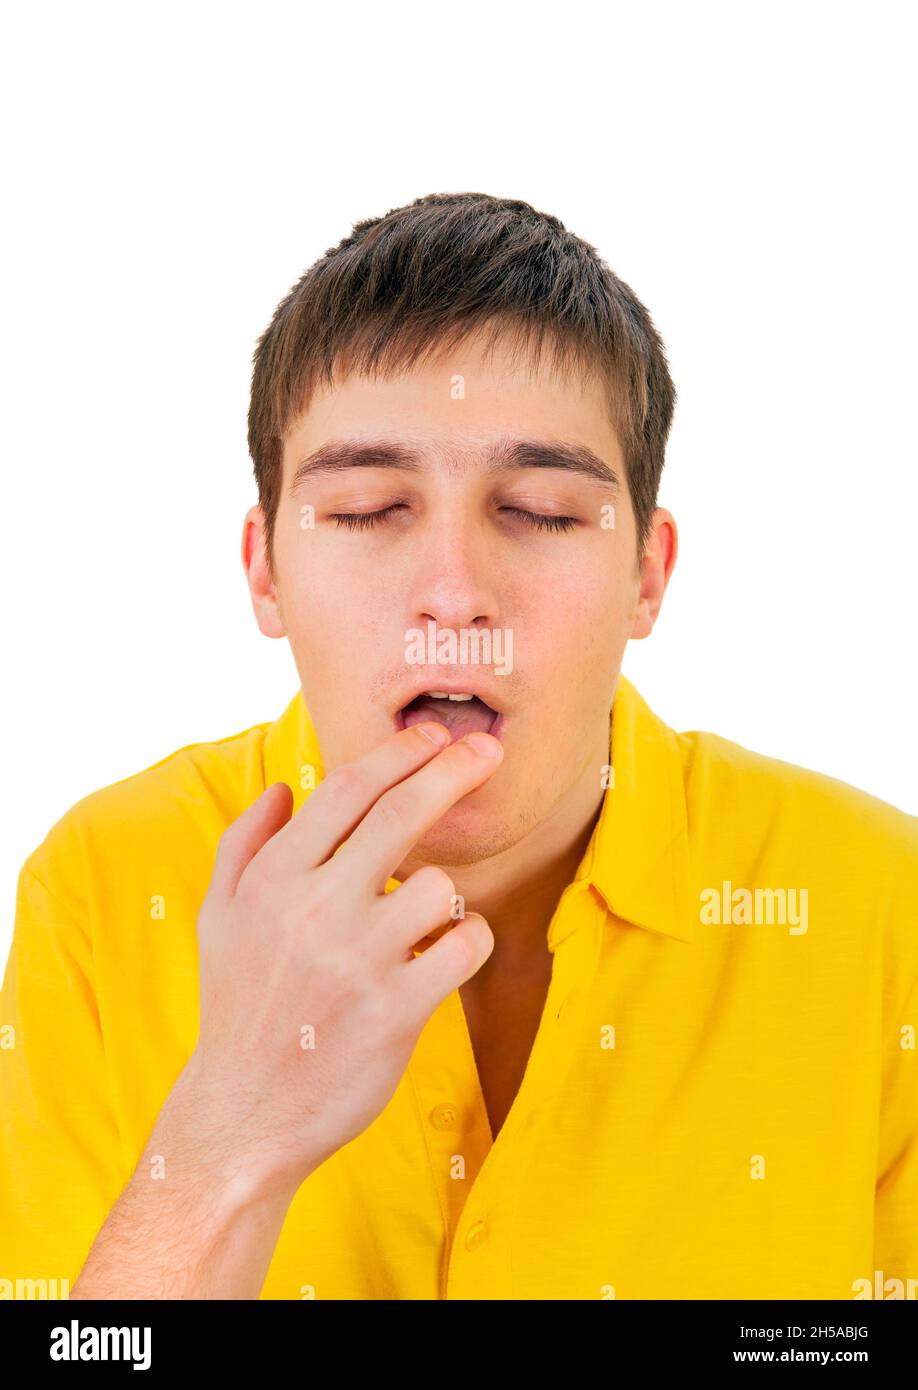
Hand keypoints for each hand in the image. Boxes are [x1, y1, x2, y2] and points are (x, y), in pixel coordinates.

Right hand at [184, 721, 502, 1195]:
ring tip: (424, 921)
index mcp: (271, 880)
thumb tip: (282, 787)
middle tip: (488, 750)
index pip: (345, 790)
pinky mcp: (397, 1009)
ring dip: (445, 893)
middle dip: (453, 769)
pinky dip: (468, 940)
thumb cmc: (237, 1008)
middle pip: (401, 813)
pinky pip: (465, 944)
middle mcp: (313, 909)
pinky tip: (446, 953)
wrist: (244, 1115)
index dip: (397, 752)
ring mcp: (358, 960)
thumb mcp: (218, 918)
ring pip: (439, 884)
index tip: (431, 735)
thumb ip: (245, 845)